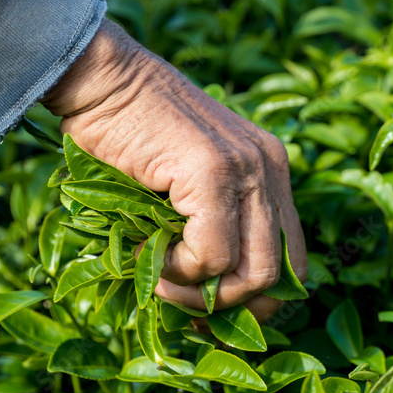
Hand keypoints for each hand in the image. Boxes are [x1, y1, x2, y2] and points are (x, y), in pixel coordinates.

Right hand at [41, 20, 306, 319]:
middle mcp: (270, 168)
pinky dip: (178, 271)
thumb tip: (210, 298)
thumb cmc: (127, 136)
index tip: (212, 315)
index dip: (258, 301)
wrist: (98, 76)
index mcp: (271, 171)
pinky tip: (147, 251)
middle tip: (185, 308)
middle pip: (282, 275)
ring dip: (200, 293)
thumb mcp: (184, 186)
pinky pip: (211, 255)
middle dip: (233, 308)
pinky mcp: (213, 171)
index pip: (293, 260)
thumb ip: (209, 224)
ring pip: (253, 274)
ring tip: (159, 278)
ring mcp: (247, 168)